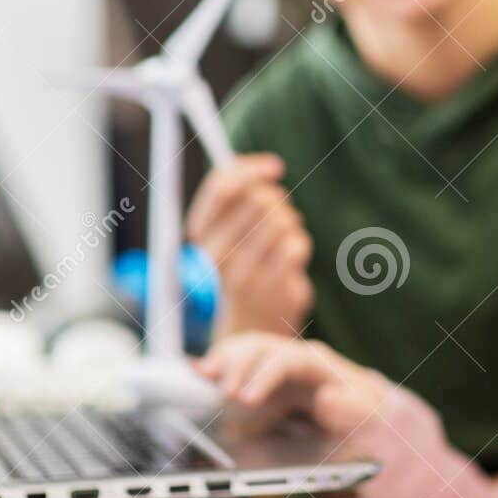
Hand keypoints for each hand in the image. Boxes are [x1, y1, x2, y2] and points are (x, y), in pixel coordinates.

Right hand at [186, 154, 312, 336]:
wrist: (248, 331)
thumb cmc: (239, 271)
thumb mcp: (226, 234)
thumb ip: (237, 198)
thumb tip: (263, 166)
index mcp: (198, 237)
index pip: (222, 187)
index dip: (251, 169)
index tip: (275, 166)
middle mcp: (216, 257)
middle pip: (259, 199)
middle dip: (276, 200)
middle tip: (278, 214)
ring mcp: (245, 276)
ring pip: (282, 220)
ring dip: (289, 222)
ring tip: (282, 238)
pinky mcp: (273, 290)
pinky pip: (297, 244)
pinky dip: (299, 244)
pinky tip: (290, 258)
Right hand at [192, 334, 384, 435]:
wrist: (355, 406)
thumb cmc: (359, 407)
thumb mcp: (365, 411)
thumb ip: (350, 407)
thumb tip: (326, 400)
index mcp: (314, 361)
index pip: (285, 360)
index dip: (263, 376)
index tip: (247, 399)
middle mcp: (289, 354)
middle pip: (258, 347)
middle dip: (238, 366)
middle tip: (225, 394)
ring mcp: (270, 361)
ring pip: (242, 348)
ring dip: (223, 361)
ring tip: (206, 378)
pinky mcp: (257, 373)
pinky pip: (233, 359)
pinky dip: (215, 363)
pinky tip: (198, 372)